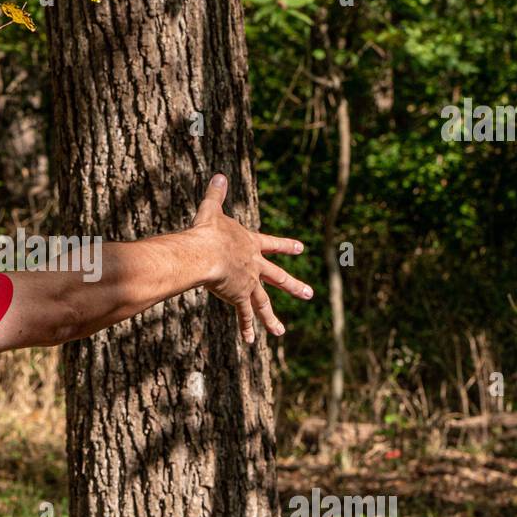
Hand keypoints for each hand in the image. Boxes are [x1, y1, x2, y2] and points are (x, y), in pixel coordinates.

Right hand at [190, 173, 311, 342]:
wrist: (206, 253)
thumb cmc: (207, 231)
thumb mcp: (211, 210)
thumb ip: (216, 195)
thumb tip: (219, 175)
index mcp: (250, 244)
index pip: (272, 244)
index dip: (286, 246)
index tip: (301, 248)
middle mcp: (254, 265)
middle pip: (277, 277)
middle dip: (294, 286)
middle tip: (309, 293)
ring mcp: (248, 282)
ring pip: (263, 303)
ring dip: (271, 318)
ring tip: (281, 332)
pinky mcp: (238, 297)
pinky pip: (243, 315)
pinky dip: (246, 328)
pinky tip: (250, 341)